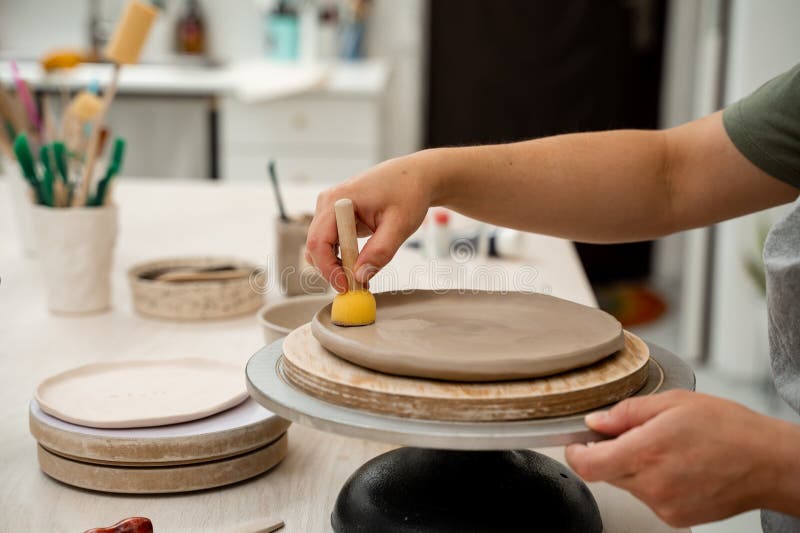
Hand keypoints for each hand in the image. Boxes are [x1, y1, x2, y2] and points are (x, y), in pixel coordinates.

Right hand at [305, 151, 438, 291]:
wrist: (414, 177)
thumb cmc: (408, 192)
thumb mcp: (400, 225)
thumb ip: (380, 251)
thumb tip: (360, 275)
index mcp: (339, 200)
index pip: (318, 242)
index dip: (328, 269)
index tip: (347, 286)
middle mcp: (328, 203)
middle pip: (315, 247)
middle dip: (333, 271)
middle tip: (356, 287)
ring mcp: (330, 209)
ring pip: (320, 248)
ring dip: (337, 266)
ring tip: (362, 277)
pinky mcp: (336, 216)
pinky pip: (330, 243)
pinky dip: (342, 258)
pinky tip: (360, 265)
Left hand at [565, 390, 799, 526]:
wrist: (767, 463)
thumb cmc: (727, 428)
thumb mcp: (672, 403)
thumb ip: (626, 413)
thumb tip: (595, 422)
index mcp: (647, 451)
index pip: (589, 464)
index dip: (575, 453)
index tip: (575, 443)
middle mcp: (652, 483)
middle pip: (606, 472)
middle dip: (610, 453)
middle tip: (634, 435)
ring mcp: (663, 504)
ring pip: (627, 484)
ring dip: (633, 467)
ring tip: (665, 449)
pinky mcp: (675, 517)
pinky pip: (648, 497)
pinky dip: (652, 482)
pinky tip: (676, 467)